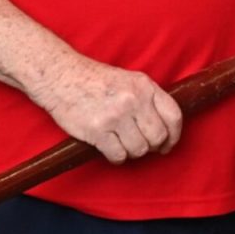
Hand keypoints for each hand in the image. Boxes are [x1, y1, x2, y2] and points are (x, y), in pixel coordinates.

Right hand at [31, 56, 183, 164]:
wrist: (60, 77)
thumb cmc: (93, 81)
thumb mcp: (128, 80)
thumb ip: (148, 99)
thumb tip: (165, 129)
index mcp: (144, 86)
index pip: (174, 116)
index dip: (174, 135)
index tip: (167, 144)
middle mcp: (133, 100)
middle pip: (158, 137)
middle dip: (152, 146)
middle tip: (141, 145)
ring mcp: (116, 115)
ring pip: (139, 149)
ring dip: (132, 152)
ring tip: (121, 143)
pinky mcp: (98, 130)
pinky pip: (118, 155)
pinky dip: (116, 157)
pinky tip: (110, 148)